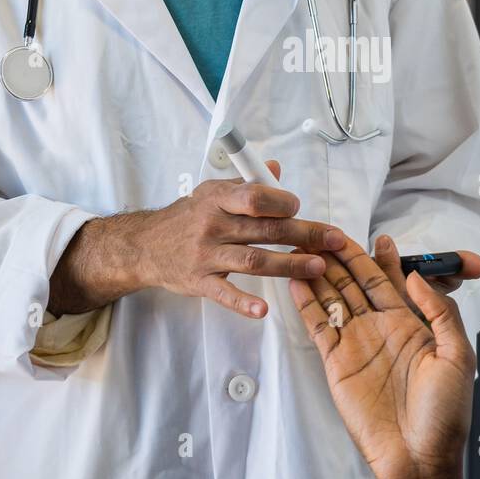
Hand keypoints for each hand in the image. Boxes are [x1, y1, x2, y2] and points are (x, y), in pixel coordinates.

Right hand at [50, 161, 345, 316]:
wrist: (145, 246)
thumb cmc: (186, 216)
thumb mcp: (210, 191)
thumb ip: (245, 183)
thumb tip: (277, 169)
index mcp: (217, 199)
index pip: (254, 197)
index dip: (281, 202)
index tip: (300, 208)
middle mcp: (212, 225)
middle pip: (264, 230)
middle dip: (303, 235)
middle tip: (334, 240)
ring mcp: (206, 256)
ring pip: (253, 261)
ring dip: (288, 265)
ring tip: (318, 268)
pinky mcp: (200, 283)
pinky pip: (224, 294)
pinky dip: (243, 302)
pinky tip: (264, 309)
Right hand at [288, 237, 474, 478]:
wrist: (419, 456)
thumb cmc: (445, 414)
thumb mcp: (458, 356)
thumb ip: (440, 312)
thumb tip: (418, 277)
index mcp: (411, 325)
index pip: (391, 281)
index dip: (382, 258)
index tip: (376, 237)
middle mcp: (380, 329)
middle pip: (355, 282)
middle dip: (342, 256)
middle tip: (327, 232)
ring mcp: (356, 343)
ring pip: (334, 297)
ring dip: (320, 272)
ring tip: (306, 246)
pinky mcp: (336, 361)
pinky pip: (318, 325)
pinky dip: (306, 302)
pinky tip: (297, 280)